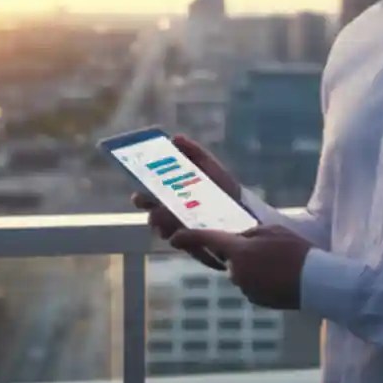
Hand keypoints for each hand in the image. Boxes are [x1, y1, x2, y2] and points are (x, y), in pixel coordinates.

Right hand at [131, 135, 241, 270]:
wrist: (244, 209)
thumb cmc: (223, 187)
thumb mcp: (209, 167)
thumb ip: (194, 152)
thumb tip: (175, 137)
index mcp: (172, 195)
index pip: (149, 197)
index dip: (141, 196)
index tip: (138, 192)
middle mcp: (173, 215)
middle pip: (153, 214)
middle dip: (149, 209)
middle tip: (145, 203)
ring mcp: (183, 231)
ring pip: (163, 229)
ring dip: (161, 223)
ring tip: (164, 219)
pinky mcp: (195, 245)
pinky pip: (182, 244)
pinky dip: (179, 238)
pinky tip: (179, 233)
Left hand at [170, 225, 311, 309]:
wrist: (315, 281)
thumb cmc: (295, 251)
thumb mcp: (272, 230)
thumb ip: (249, 234)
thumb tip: (239, 240)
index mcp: (238, 250)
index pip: (206, 240)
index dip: (187, 238)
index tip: (174, 238)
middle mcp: (237, 271)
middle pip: (229, 258)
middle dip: (241, 252)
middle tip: (267, 248)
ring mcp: (245, 288)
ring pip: (241, 272)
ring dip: (253, 266)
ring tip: (279, 262)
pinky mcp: (255, 300)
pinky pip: (252, 285)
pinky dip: (261, 280)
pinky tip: (280, 276)